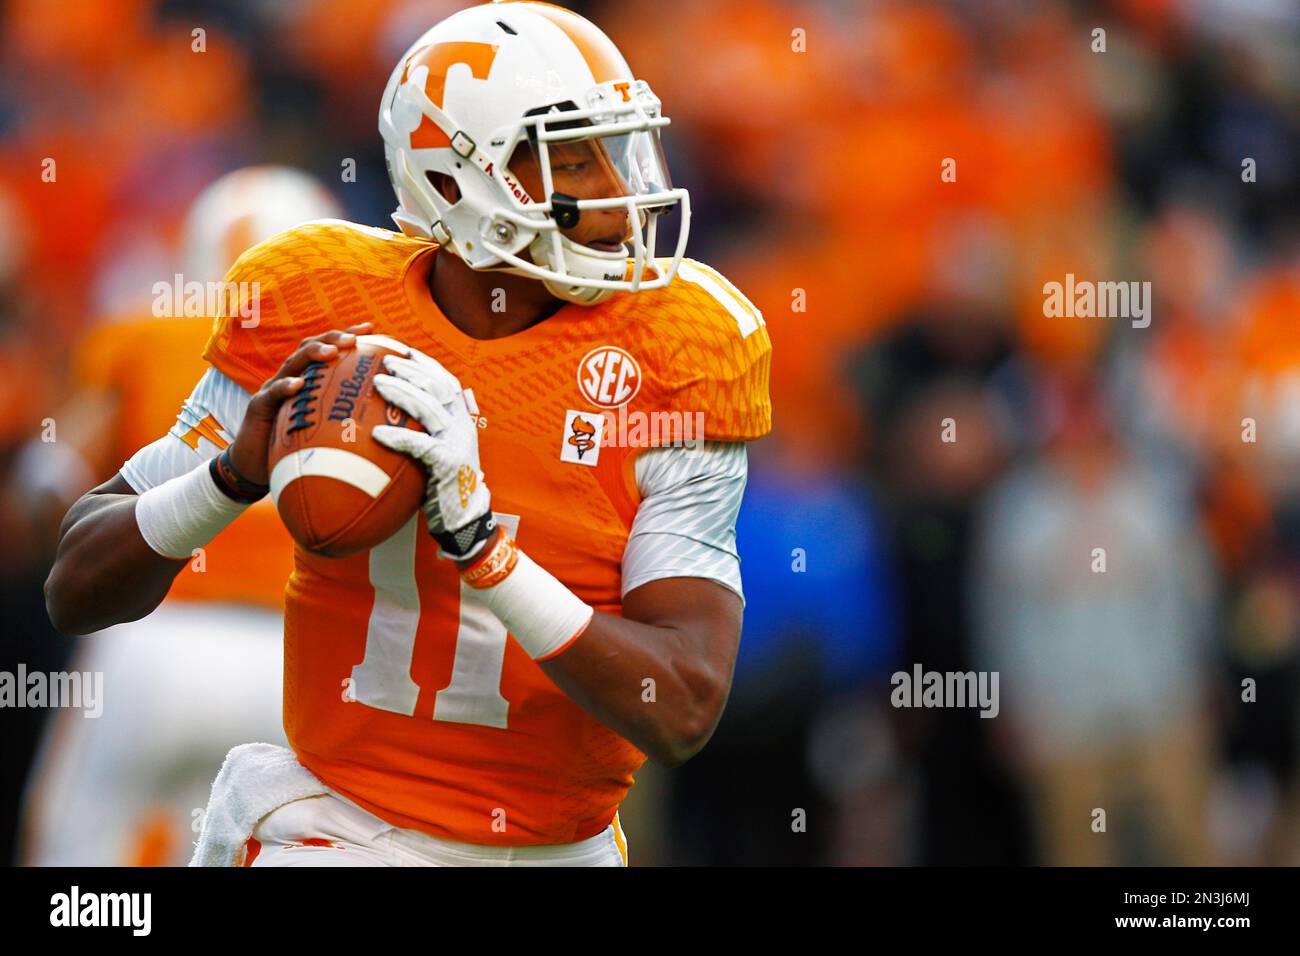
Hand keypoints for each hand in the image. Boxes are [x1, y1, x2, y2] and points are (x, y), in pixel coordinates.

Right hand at [230, 324, 372, 483]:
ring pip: (292, 364)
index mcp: (308, 379)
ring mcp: (272, 389)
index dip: (346, 336)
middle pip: (309, 348)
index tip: (370, 329)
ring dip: (312, 355)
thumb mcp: (324, 427)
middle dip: (331, 338)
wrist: (256, 465)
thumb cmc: (295, 445)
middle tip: (353, 338)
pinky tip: (298, 384)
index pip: (327, 350)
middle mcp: (290, 377)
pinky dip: (284, 386)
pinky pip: (272, 394)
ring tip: (331, 352)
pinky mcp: (258, 406)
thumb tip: (385, 421)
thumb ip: (346, 416)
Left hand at [371, 345, 491, 550]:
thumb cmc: (444, 485)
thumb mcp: (439, 451)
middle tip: (385, 362)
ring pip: (430, 408)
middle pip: (438, 387)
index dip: (427, 364)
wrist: (466, 518)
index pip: (447, 382)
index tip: (404, 350)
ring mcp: (457, 444)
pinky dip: (400, 438)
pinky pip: (421, 446)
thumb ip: (425, 431)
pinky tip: (379, 433)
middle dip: (411, 371)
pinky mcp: (448, 465)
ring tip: (378, 384)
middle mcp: (461, 427)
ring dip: (403, 393)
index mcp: (461, 420)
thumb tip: (389, 417)